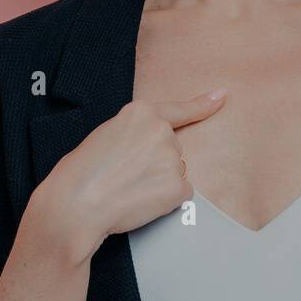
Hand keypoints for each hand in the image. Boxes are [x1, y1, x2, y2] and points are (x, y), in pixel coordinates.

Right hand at [40, 90, 227, 261]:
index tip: (223, 96)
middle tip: (123, 175)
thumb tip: (157, 151)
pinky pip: (180, 194)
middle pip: (172, 150)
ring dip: (159, 184)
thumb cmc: (82, 173)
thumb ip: (136, 133)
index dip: (204, 104)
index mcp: (140, 112)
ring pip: (175, 173)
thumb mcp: (106, 135)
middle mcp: (161, 130)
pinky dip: (165, 202)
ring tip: (127, 189)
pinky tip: (140, 202)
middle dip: (155, 164)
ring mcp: (172, 157)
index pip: (179, 109)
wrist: (76, 203)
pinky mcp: (178, 186)